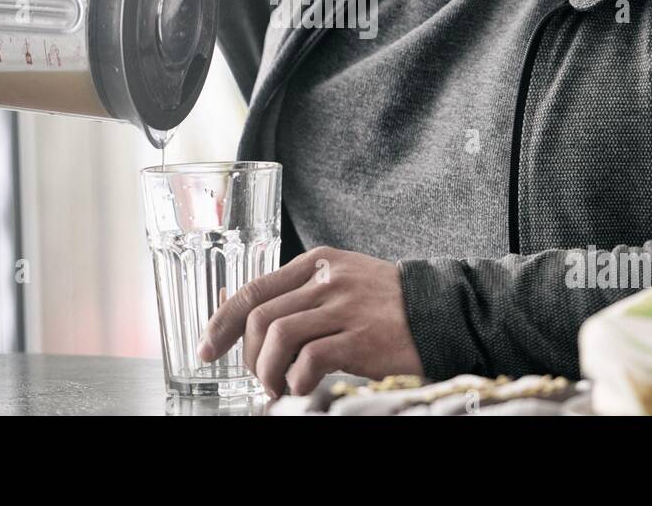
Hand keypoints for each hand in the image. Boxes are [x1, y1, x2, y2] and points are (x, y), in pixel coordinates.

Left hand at [196, 246, 424, 398]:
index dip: (221, 321)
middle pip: (259, 315)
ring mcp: (344, 307)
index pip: (253, 289)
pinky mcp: (361, 338)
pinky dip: (295, 380)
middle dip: (244, 354)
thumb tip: (249, 319)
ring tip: (276, 387)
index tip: (207, 347)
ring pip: (277, 337)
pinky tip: (301, 387)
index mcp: (316, 263)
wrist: (444, 310)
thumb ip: (301, 294)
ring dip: (267, 371)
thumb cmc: (388, 304)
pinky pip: (309, 360)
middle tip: (255, 376)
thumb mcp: (342, 282)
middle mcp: (326, 280)